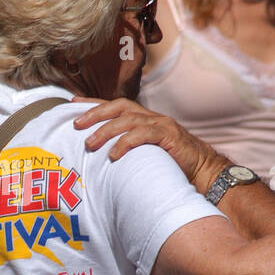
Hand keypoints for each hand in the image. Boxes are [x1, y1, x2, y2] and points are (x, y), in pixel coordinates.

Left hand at [72, 97, 226, 191]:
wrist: (203, 172)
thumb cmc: (170, 166)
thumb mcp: (144, 155)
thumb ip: (126, 150)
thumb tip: (99, 157)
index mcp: (144, 119)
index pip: (115, 106)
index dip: (94, 103)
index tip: (72, 102)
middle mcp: (151, 117)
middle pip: (119, 107)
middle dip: (95, 113)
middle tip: (76, 125)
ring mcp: (161, 124)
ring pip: (128, 119)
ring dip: (106, 131)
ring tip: (90, 144)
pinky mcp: (169, 135)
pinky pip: (144, 135)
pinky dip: (126, 143)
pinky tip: (114, 155)